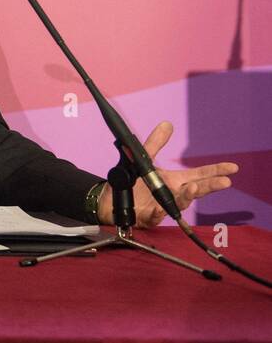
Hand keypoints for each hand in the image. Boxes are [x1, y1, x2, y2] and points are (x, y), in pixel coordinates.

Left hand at [97, 121, 236, 227]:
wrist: (111, 200)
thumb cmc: (132, 183)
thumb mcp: (143, 160)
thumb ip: (155, 144)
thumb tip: (166, 124)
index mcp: (174, 181)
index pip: (199, 176)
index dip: (215, 171)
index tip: (232, 168)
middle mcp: (172, 194)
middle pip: (195, 191)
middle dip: (210, 186)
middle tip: (224, 182)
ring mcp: (162, 207)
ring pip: (178, 204)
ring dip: (186, 197)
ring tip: (193, 188)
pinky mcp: (147, 217)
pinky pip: (154, 216)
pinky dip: (158, 212)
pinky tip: (159, 209)